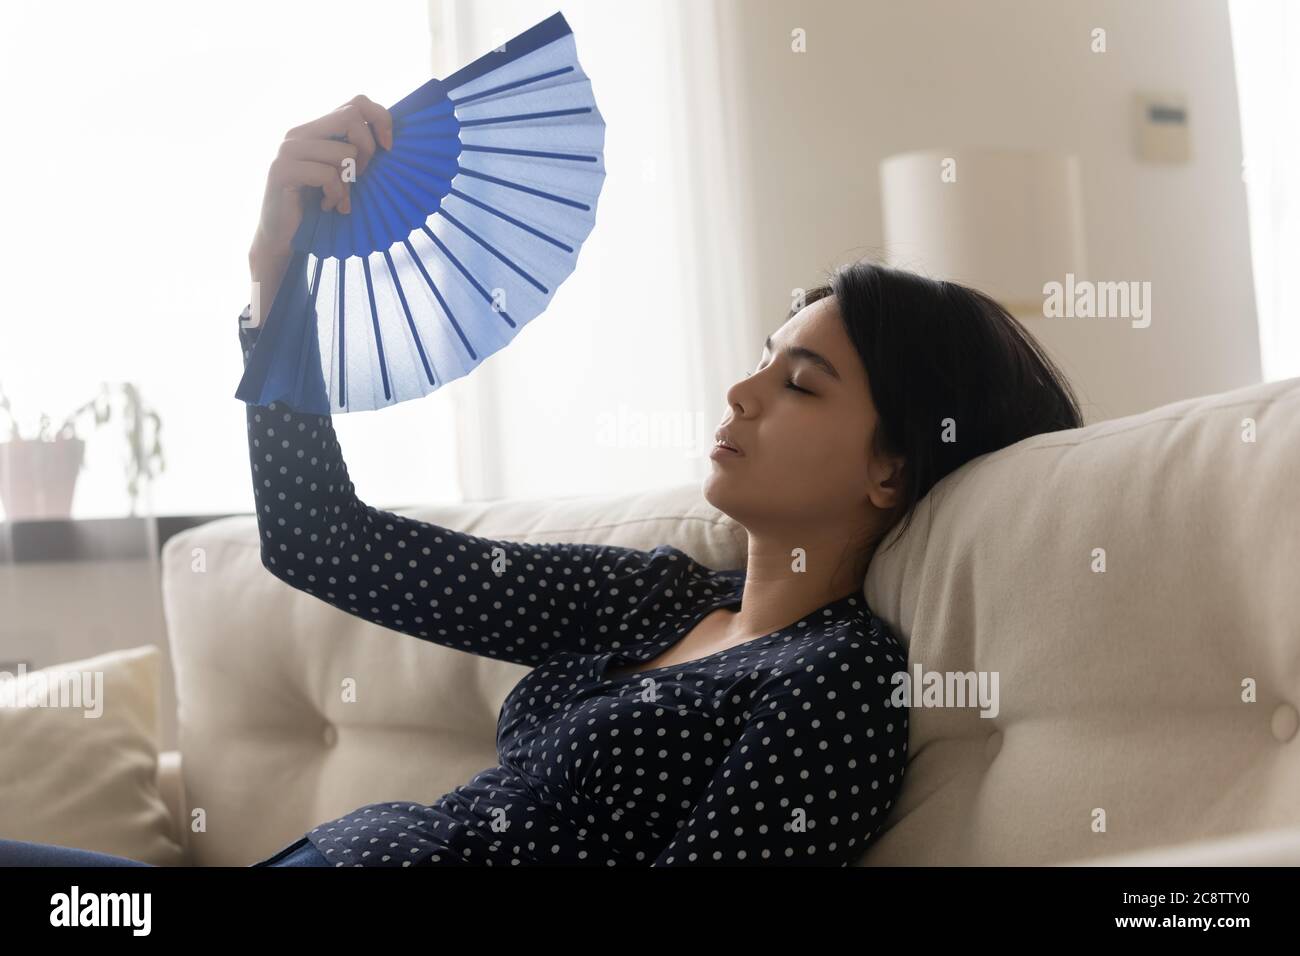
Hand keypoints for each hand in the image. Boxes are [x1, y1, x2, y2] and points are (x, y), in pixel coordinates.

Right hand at [247, 93, 393, 320]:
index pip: (357, 102)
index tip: (389, 148)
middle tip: (360, 177)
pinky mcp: (282, 171)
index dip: (380, 119)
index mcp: (316, 129)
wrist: (283, 236)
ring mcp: (288, 150)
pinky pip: (327, 174)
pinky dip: (336, 194)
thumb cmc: (318, 206)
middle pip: (351, 117)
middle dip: (366, 149)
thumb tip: (391, 140)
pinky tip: (328, 206)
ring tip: (339, 199)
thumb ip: (355, 153)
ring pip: (342, 152)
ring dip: (349, 183)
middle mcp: (299, 133)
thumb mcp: (343, 175)